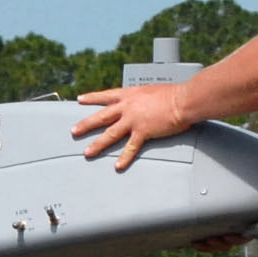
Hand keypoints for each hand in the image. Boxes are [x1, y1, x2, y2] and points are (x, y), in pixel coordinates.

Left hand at [70, 83, 198, 171]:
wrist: (183, 100)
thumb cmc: (174, 94)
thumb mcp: (152, 90)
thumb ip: (144, 98)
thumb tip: (145, 103)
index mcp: (130, 94)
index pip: (106, 96)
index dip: (92, 98)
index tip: (80, 99)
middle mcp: (128, 107)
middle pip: (101, 116)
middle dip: (86, 124)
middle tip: (74, 130)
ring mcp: (133, 120)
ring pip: (110, 134)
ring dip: (98, 144)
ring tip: (87, 152)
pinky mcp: (143, 132)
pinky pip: (131, 147)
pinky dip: (124, 157)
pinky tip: (117, 166)